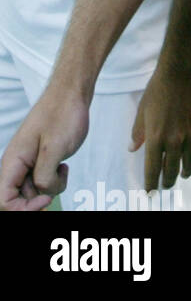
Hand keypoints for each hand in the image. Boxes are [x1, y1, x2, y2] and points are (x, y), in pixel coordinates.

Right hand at [0, 83, 88, 210]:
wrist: (72, 94)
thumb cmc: (63, 116)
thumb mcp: (55, 149)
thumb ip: (45, 177)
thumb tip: (43, 193)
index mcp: (12, 163)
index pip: (4, 201)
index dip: (24, 208)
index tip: (46, 199)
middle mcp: (16, 166)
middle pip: (19, 200)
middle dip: (39, 199)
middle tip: (57, 182)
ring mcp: (27, 164)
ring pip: (33, 191)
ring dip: (50, 187)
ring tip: (62, 168)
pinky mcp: (39, 162)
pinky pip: (43, 181)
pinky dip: (55, 179)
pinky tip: (63, 166)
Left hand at [129, 59, 190, 191]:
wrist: (182, 70)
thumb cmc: (159, 88)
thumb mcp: (142, 110)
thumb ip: (138, 132)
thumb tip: (133, 148)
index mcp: (155, 138)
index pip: (153, 171)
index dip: (151, 184)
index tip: (150, 191)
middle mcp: (174, 140)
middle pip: (172, 171)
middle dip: (167, 182)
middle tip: (165, 184)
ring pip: (190, 164)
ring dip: (185, 173)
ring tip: (182, 173)